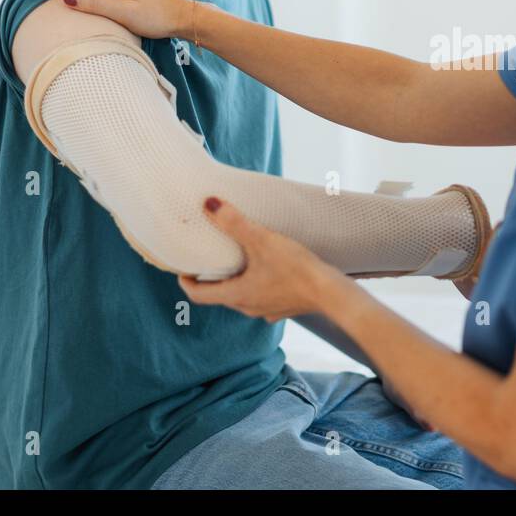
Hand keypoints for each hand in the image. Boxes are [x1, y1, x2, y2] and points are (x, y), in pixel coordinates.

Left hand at [178, 196, 340, 321]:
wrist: (332, 293)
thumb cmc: (296, 269)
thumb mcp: (261, 241)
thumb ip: (234, 223)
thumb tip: (208, 204)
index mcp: (236, 295)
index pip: (198, 295)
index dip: (186, 281)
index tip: (183, 268)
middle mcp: (248, 307)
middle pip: (220, 295)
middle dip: (212, 278)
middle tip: (210, 256)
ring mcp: (267, 310)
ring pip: (243, 296)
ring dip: (237, 281)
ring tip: (240, 260)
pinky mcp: (285, 308)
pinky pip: (264, 298)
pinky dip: (259, 285)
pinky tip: (270, 271)